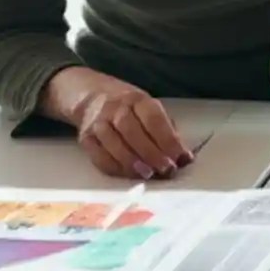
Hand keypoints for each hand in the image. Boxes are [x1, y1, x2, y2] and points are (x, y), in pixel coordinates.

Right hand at [49, 68, 193, 179]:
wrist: (91, 96)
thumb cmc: (129, 107)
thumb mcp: (149, 109)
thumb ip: (166, 131)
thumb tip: (184, 158)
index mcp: (137, 99)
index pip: (153, 118)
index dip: (168, 139)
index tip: (180, 158)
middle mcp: (116, 108)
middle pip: (131, 130)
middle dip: (150, 152)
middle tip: (165, 169)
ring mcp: (98, 122)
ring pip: (112, 142)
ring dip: (131, 161)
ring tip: (147, 174)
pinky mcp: (85, 137)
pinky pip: (98, 155)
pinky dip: (114, 167)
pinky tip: (127, 174)